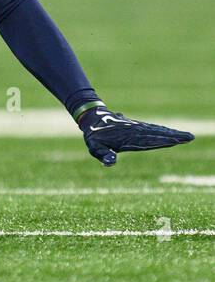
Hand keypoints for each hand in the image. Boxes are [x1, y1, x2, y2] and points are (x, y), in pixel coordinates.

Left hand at [78, 106, 193, 165]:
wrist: (92, 118)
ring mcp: (137, 128)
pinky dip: (163, 131)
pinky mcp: (137, 126)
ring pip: (156, 131)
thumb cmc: (94, 137)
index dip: (161, 141)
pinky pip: (152, 129)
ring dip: (171, 133)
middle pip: (156, 134)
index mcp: (127, 138)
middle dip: (172, 136)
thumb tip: (110, 163)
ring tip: (186, 136)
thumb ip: (103, 155)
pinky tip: (171, 133)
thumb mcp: (94, 147)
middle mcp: (134, 131)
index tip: (175, 141)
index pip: (148, 141)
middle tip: (189, 137)